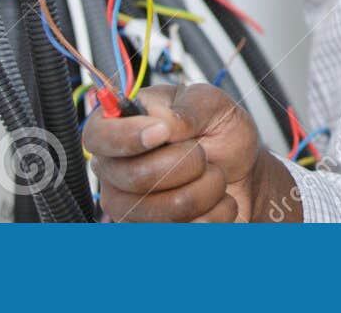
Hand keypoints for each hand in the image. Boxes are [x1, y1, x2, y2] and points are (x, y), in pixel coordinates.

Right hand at [82, 84, 299, 222]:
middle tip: (203, 153)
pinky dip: (215, 215)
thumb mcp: (212, 103)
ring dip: (208, 189)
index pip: (97, 136)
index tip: (162, 132)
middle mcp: (115, 172)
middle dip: (189, 162)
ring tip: (214, 176)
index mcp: (121, 128)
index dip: (127, 137)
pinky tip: (216, 202)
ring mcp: (128, 210)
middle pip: (137, 176)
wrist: (243, 172)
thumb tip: (164, 122)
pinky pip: (183, 233)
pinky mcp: (151, 236)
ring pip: (166, 209)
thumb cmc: (218, 133)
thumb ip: (188, 106)